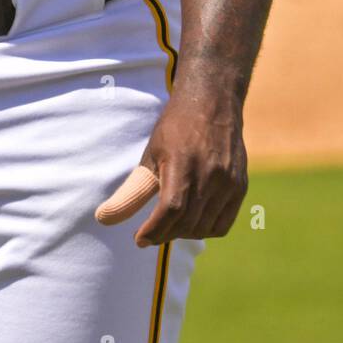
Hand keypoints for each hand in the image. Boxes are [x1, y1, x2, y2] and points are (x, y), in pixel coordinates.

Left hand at [96, 89, 248, 245]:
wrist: (213, 103)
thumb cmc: (176, 127)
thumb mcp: (151, 154)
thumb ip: (132, 191)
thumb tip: (103, 219)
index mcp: (183, 164)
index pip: (170, 211)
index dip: (154, 231)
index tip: (139, 239)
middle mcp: (210, 175)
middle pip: (187, 223)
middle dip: (164, 234)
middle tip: (150, 233)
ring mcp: (228, 182)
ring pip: (204, 227)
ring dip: (183, 233)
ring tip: (169, 225)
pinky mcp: (240, 186)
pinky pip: (222, 224)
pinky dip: (205, 230)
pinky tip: (191, 222)